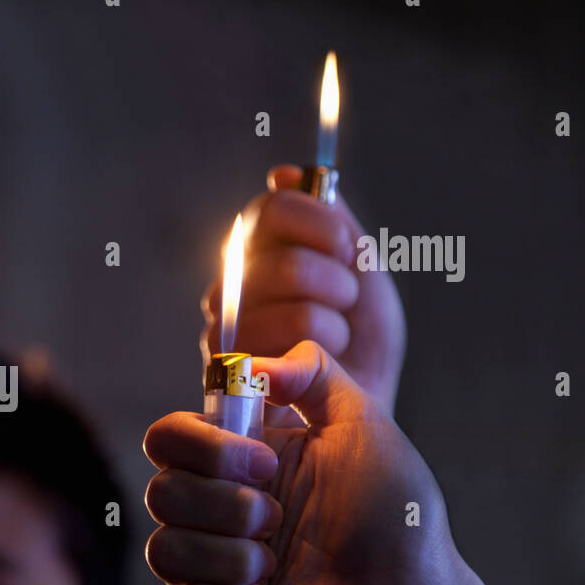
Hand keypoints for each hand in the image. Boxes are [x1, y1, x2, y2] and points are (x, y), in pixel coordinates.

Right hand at [143, 341, 464, 584]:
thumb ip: (313, 372)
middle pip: (159, 493)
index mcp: (235, 462)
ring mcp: (208, 569)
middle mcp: (213, 512)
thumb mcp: (364, 425)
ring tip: (280, 568)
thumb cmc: (393, 520)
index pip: (167, 437)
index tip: (265, 464)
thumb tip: (252, 364)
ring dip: (232, 558)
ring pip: (164, 552)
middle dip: (226, 506)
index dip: (202, 448)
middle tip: (280, 519)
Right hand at [202, 165, 404, 412]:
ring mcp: (223, 327)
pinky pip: (275, 335)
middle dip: (333, 282)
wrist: (363, 413)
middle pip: (275, 256)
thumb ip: (330, 221)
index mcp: (260, 253)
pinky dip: (314, 350)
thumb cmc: (363, 348)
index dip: (316, 223)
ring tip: (335, 342)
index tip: (349, 249)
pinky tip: (314, 369)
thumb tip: (285, 171)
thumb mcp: (363, 273)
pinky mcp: (221, 369)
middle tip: (346, 305)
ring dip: (328, 320)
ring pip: (276, 294)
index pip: (270, 210)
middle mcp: (232, 286)